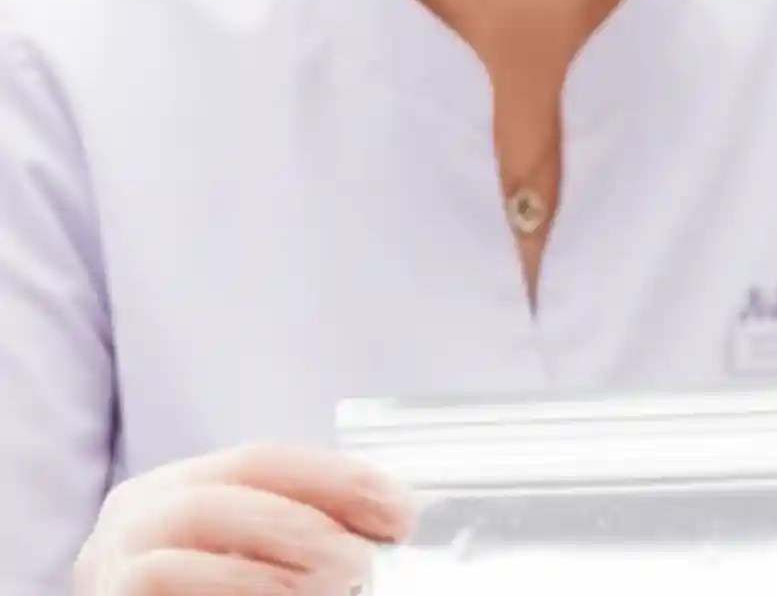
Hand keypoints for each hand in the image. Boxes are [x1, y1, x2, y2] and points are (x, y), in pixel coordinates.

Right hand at [73, 444, 414, 594]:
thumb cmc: (212, 591)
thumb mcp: (249, 555)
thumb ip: (298, 534)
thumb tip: (387, 526)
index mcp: (178, 489)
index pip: (265, 460)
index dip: (340, 479)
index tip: (401, 512)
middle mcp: (137, 515)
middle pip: (233, 487)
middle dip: (313, 518)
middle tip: (364, 559)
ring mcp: (110, 561)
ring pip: (191, 533)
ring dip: (271, 565)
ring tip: (333, 583)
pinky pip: (157, 584)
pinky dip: (230, 589)